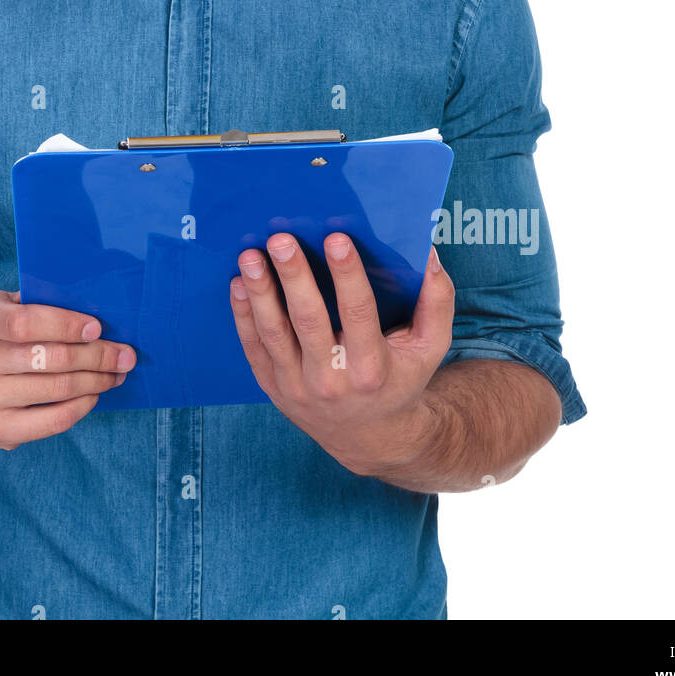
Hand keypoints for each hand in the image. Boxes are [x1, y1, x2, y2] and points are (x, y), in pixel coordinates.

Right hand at [0, 290, 134, 449]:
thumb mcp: (6, 307)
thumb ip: (39, 303)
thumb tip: (96, 305)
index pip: (23, 322)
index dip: (65, 325)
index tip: (97, 328)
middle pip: (48, 358)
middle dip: (96, 356)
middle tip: (124, 354)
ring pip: (56, 389)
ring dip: (96, 380)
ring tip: (116, 373)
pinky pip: (51, 421)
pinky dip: (81, 407)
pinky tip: (94, 395)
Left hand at [229, 233, 453, 476]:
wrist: (370, 437)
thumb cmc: (400, 379)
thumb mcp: (430, 347)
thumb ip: (436, 301)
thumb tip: (430, 253)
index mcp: (372, 368)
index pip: (359, 314)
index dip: (348, 275)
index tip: (336, 238)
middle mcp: (332, 381)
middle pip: (309, 321)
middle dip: (294, 277)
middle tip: (282, 240)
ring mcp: (298, 387)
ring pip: (274, 334)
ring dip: (260, 292)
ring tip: (250, 255)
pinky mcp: (274, 388)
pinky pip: (254, 349)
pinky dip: (243, 316)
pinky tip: (238, 284)